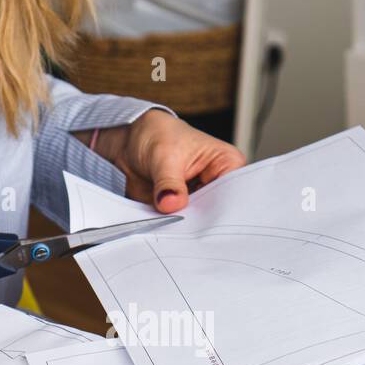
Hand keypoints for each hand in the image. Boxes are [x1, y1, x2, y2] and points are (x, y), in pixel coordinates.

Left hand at [87, 110, 245, 213]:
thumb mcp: (163, 155)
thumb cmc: (156, 136)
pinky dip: (171, 229)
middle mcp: (217, 185)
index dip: (221, 207)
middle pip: (219, 213)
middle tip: (183, 225)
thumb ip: (168, 182)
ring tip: (170, 224)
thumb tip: (170, 203)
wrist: (130, 145)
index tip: (203, 218)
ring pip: (199, 223)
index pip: (234, 192)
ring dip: (184, 227)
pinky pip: (181, 227)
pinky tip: (163, 227)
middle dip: (201, 222)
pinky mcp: (183, 212)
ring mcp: (200, 200)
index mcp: (227, 164)